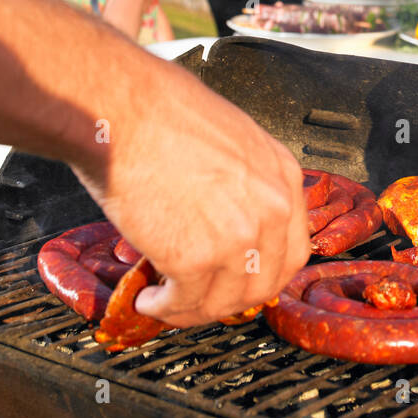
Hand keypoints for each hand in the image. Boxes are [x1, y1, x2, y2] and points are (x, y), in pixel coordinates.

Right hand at [75, 58, 310, 324]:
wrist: (125, 107)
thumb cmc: (162, 112)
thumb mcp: (231, 140)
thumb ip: (243, 183)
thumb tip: (224, 218)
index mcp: (283, 175)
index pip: (292, 249)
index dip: (262, 274)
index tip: (238, 282)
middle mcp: (272, 208)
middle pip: (265, 283)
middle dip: (229, 299)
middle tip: (198, 299)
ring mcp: (238, 236)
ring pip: (226, 301)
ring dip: (193, 309)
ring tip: (164, 301)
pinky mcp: (196, 258)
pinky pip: (185, 302)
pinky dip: (163, 309)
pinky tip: (147, 299)